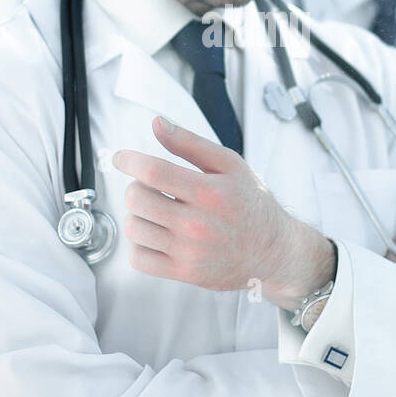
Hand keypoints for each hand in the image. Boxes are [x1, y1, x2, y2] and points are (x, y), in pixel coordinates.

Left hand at [112, 116, 334, 308]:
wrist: (274, 252)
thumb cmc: (252, 204)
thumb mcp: (230, 165)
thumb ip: (191, 143)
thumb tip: (157, 124)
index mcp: (210, 192)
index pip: (153, 172)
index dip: (129, 161)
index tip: (121, 158)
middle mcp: (198, 224)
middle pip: (137, 199)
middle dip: (136, 187)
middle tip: (150, 186)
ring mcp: (189, 252)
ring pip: (134, 228)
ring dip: (137, 214)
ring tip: (156, 210)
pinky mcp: (184, 273)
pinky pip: (138, 259)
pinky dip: (139, 244)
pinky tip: (156, 233)